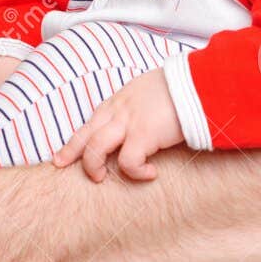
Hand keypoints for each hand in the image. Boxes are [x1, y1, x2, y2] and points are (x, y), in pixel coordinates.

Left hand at [52, 68, 182, 181]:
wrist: (198, 83)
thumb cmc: (181, 88)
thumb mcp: (150, 92)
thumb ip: (138, 106)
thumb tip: (141, 120)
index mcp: (119, 101)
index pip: (91, 122)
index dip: (76, 139)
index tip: (63, 154)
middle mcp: (118, 111)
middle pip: (85, 134)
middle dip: (70, 152)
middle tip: (62, 165)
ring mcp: (128, 122)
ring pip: (95, 149)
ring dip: (95, 167)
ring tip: (102, 178)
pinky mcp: (143, 135)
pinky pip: (128, 162)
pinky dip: (137, 173)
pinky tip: (151, 173)